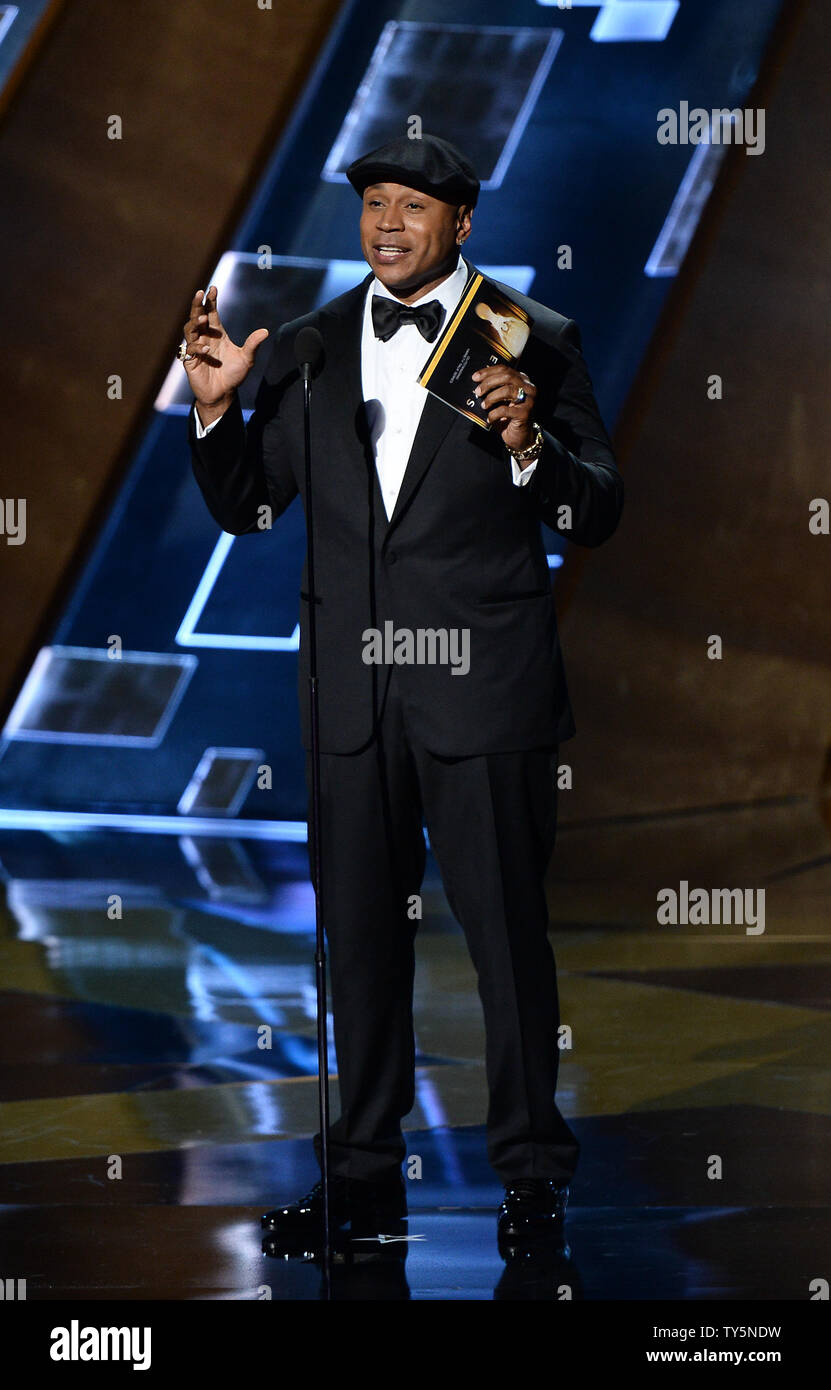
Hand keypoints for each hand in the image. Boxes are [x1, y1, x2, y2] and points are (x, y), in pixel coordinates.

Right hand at [181, 285, 268, 413]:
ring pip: (189, 329)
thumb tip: (266, 331)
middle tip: (200, 293)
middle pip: (196, 315)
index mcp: (216, 333)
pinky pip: (190, 349)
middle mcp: (204, 337)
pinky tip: (206, 349)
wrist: (224, 394)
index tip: (213, 289)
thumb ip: (253, 344)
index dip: (210, 300)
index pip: (211, 312)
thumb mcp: (246, 359)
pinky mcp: (190, 360)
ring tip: (203, 319)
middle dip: (197, 304)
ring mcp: (196, 347)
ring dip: (195, 322)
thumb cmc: (234, 375)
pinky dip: (197, 346)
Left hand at [471, 366, 536, 453]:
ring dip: (491, 398)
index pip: (504, 369)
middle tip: (477, 392)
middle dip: (489, 383)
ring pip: (507, 390)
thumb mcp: (499, 400)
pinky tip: (489, 419)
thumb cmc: (507, 417)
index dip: (488, 372)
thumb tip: (477, 383)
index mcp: (522, 380)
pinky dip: (494, 414)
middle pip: (507, 377)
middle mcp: (528, 387)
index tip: (475, 377)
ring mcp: (528, 400)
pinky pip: (505, 410)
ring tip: (483, 406)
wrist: (518, 437)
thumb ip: (493, 389)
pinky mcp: (525, 413)